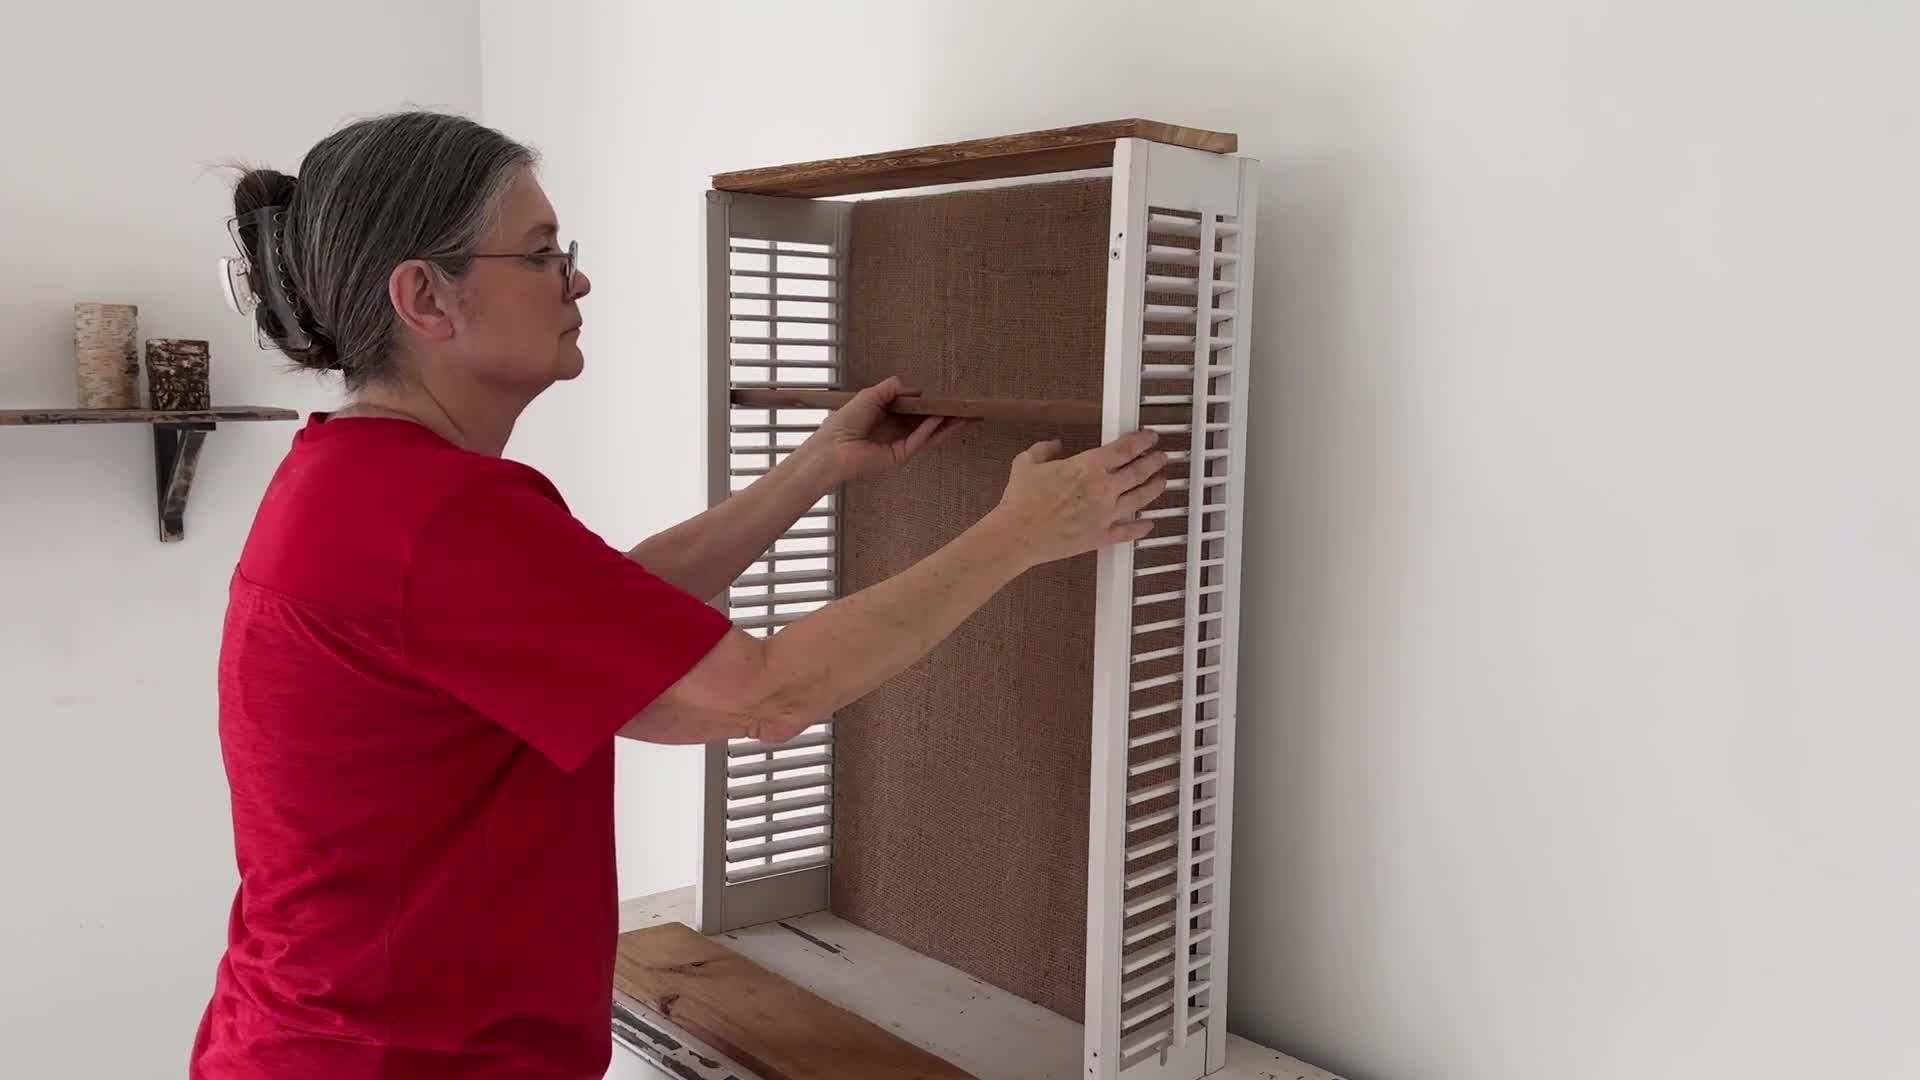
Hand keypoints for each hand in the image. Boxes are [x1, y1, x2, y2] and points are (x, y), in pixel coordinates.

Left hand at [816, 376, 975, 482]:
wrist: (832, 447)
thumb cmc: (845, 420)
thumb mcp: (870, 395)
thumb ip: (892, 388)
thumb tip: (916, 391)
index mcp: (888, 416)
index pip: (917, 411)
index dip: (933, 405)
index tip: (950, 400)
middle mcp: (897, 431)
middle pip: (928, 424)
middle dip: (948, 418)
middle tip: (968, 411)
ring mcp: (900, 444)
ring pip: (929, 434)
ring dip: (947, 426)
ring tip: (966, 417)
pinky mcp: (900, 456)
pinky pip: (918, 441)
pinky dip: (929, 430)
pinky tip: (940, 419)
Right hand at [985, 430, 1167, 568]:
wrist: (1017, 534)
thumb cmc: (1021, 500)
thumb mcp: (1027, 463)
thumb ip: (1044, 449)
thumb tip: (1055, 445)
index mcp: (1087, 467)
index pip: (1124, 449)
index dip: (1142, 440)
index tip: (1150, 437)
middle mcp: (1102, 489)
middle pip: (1139, 472)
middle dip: (1154, 462)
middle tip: (1161, 457)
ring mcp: (1105, 514)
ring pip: (1140, 499)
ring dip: (1154, 488)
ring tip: (1162, 482)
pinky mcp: (1100, 536)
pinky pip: (1128, 532)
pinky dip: (1141, 528)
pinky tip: (1148, 524)